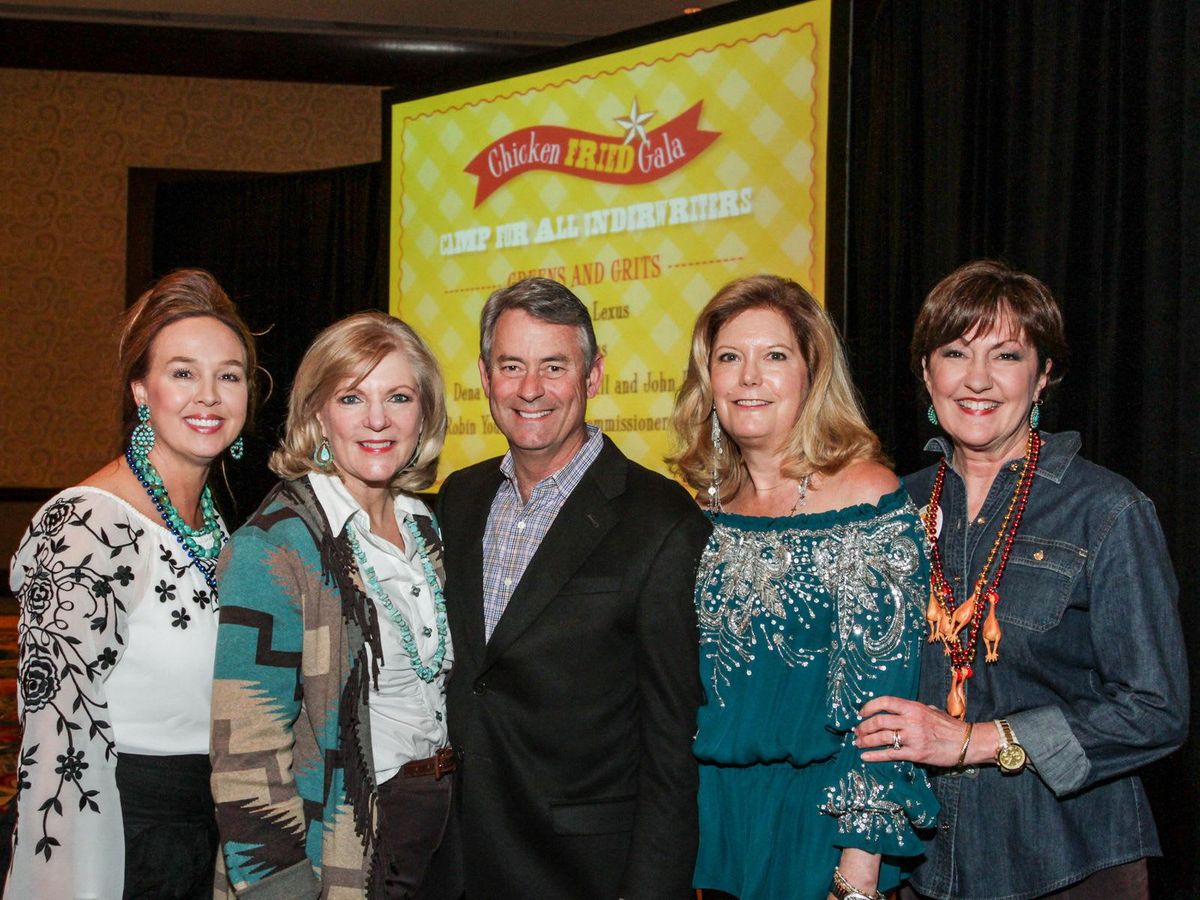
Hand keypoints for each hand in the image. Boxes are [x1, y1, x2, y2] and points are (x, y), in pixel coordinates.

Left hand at [854, 695, 997, 766]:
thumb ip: (914, 710)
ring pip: (882, 738)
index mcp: (914, 707)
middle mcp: (911, 720)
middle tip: (857, 732)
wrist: (968, 742)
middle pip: (879, 721)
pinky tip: (865, 757)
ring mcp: (913, 737)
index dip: (869, 707)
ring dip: (866, 741)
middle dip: (864, 727)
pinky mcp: (916, 754)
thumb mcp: (931, 710)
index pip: (885, 702)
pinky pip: (891, 754)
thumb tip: (900, 710)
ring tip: (858, 744)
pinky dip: (875, 756)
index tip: (861, 713)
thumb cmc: (950, 726)